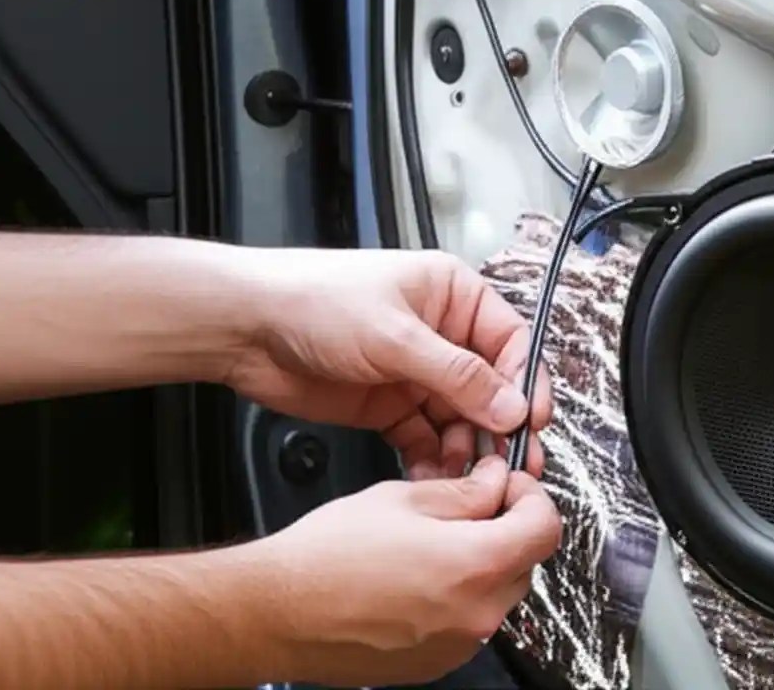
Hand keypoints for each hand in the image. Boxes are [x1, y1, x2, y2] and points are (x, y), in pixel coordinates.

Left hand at [226, 248, 552, 477]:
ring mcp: (415, 372)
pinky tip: (433, 478)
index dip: (523, 383)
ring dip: (465, 449)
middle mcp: (440, 334)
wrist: (246, 328)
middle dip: (499, 426)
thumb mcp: (396, 336)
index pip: (510, 342)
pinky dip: (431, 460)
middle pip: (491, 387)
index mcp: (452, 295)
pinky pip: (425, 438)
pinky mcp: (390, 405)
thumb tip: (509, 406)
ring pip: (460, 419)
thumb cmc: (313, 300)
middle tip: (510, 463)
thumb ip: (458, 376)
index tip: (527, 421)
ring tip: (465, 477)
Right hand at [254, 455, 561, 685]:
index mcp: (476, 565)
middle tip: (470, 505)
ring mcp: (460, 644)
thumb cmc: (327, 557)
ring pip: (499, 591)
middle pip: (526, 560)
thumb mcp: (403, 498)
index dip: (532, 496)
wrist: (278, 612)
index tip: (510, 485)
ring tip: (434, 543)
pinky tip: (418, 577)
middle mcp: (477, 613)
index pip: (546, 526)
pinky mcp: (438, 663)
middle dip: (506, 527)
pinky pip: (470, 620)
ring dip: (482, 562)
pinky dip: (459, 595)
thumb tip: (493, 483)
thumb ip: (464, 490)